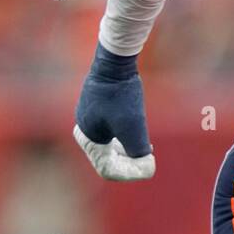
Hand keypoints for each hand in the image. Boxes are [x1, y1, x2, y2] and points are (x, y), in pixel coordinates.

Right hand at [74, 44, 155, 180]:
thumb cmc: (122, 94)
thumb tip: (147, 169)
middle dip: (130, 165)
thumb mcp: (133, 126)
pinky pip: (112, 134)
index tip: (148, 166)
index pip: (108, 169)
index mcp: (88, 139)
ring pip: (111, 148)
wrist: (115, 61)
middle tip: (148, 162)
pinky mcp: (99, 110)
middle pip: (108, 161)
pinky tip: (141, 137)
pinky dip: (127, 140)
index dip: (130, 173)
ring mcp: (91, 120)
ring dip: (130, 153)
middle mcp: (85, 131)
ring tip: (147, 152)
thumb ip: (139, 151)